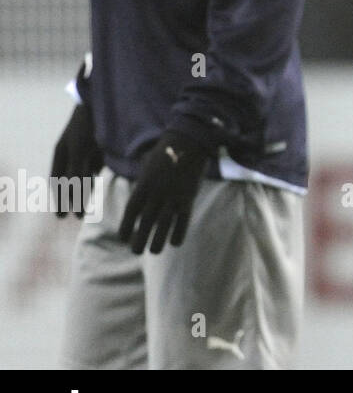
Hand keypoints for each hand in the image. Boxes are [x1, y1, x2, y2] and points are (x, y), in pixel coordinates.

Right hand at [50, 104, 102, 217]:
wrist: (101, 101)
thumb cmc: (86, 124)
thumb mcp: (79, 149)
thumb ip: (76, 171)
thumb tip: (74, 194)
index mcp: (61, 152)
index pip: (57, 180)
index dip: (59, 198)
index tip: (62, 215)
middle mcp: (71, 153)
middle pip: (69, 181)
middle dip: (71, 199)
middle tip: (75, 217)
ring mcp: (85, 151)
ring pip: (81, 177)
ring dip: (83, 192)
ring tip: (85, 211)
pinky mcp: (100, 149)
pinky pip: (94, 168)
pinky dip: (93, 180)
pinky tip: (95, 191)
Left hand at [119, 128, 210, 253]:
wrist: (189, 141)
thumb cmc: (166, 151)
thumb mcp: (148, 164)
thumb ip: (143, 182)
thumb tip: (140, 193)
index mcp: (144, 185)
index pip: (132, 212)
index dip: (126, 227)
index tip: (124, 238)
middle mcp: (157, 193)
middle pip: (146, 222)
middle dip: (140, 239)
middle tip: (135, 251)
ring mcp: (174, 196)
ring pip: (164, 225)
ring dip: (158, 241)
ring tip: (154, 251)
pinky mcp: (189, 197)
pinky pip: (183, 220)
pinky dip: (179, 232)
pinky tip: (175, 243)